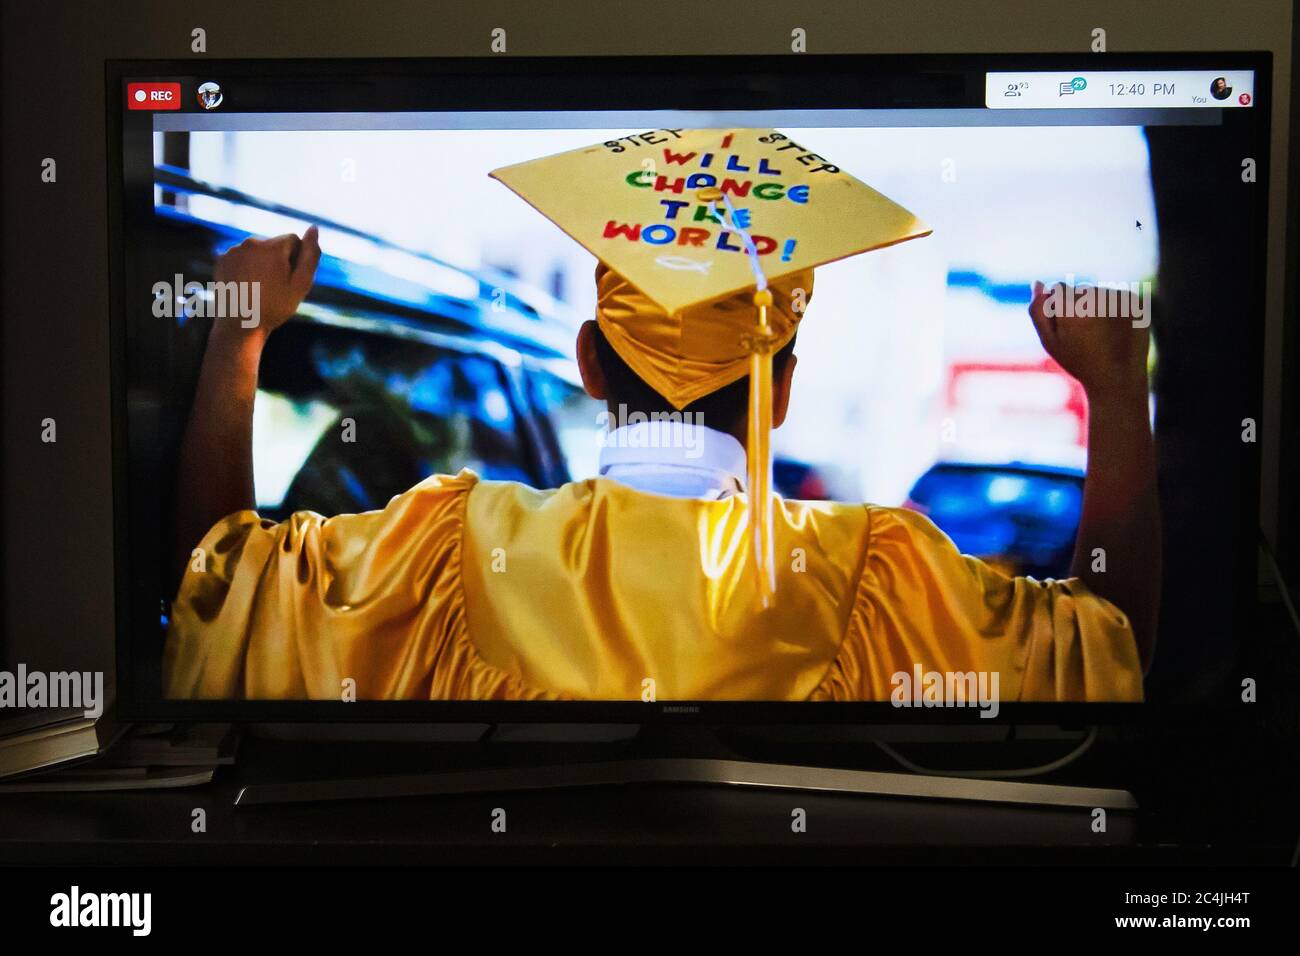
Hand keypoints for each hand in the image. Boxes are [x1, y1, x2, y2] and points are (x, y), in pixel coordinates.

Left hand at [212, 226, 320, 340]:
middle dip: (277, 260)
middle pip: (274, 244)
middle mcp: (251, 242)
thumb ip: (311, 255)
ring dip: (261, 264)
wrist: (240, 326)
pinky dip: (245, 268)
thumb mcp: (301, 284)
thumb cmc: (275, 307)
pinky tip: (245, 286)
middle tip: (274, 287)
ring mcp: (234, 250)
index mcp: (272, 246)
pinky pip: (241, 257)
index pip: (293, 240)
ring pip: (257, 251)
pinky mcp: (222, 259)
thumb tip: (314, 228)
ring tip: (259, 288)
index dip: (296, 260)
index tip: (289, 279)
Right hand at [1028, 280, 1149, 398]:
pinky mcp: (1135, 301)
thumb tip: (1038, 283)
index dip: (1057, 309)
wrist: (1118, 378)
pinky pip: (1117, 297)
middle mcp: (1097, 296)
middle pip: (1079, 289)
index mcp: (1072, 306)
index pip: (1057, 288)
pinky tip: (1116, 331)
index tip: (1066, 329)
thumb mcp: (1050, 341)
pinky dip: (1115, 310)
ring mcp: (1119, 297)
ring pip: (1099, 292)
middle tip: (1085, 336)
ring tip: (1102, 335)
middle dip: (1078, 305)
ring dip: (1097, 307)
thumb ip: (1038, 311)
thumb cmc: (1079, 361)